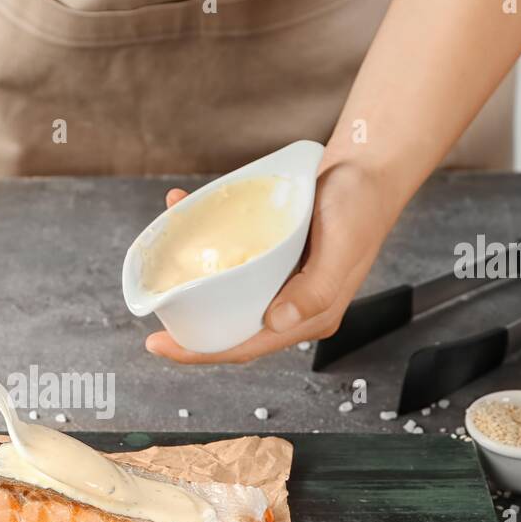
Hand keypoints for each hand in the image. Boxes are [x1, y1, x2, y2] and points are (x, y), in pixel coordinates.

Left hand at [145, 159, 399, 363]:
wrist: (368, 169)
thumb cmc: (362, 206)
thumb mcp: (343, 247)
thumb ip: (315, 290)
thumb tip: (276, 324)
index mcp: (310, 316)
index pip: (247, 346)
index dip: (201, 352)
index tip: (161, 346)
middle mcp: (292, 305)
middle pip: (230, 327)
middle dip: (188, 326)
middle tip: (152, 315)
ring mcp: (281, 282)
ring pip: (227, 295)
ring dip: (194, 278)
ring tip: (164, 258)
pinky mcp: (272, 258)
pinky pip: (233, 261)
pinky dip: (209, 242)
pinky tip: (187, 212)